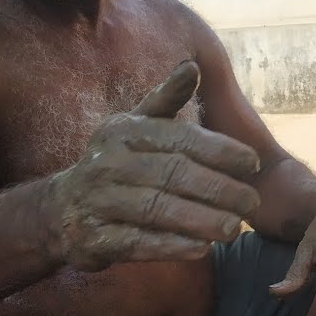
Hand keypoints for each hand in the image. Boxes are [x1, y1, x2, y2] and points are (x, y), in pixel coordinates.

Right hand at [43, 61, 261, 271]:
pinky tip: (201, 249)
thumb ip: (167, 98)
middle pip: (173, 175)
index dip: (221, 150)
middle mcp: (108, 162)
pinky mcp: (93, 238)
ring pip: (157, 210)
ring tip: (234, 229)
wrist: (61, 209)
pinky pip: (137, 242)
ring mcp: (98, 201)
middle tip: (251, 202)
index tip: (254, 163)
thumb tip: (192, 66)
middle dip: (218, 189)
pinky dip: (171, 246)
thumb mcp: (137, 126)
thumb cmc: (117, 162)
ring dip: (201, 220)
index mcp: (125, 131)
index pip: (180, 139)